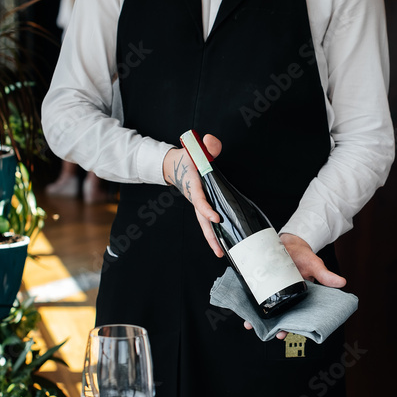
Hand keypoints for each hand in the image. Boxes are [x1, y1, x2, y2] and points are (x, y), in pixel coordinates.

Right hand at [163, 134, 223, 256]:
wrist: (174, 165)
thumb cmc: (187, 158)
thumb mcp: (195, 149)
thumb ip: (207, 145)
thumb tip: (210, 142)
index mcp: (194, 186)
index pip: (201, 200)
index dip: (206, 209)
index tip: (216, 217)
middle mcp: (196, 199)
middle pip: (203, 221)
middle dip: (211, 236)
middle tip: (219, 251)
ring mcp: (198, 204)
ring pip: (205, 224)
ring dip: (212, 239)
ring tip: (221, 253)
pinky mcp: (201, 207)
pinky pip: (207, 222)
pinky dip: (214, 233)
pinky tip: (222, 244)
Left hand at [242, 234, 345, 338]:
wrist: (289, 242)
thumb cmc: (303, 255)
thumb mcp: (314, 264)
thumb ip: (325, 274)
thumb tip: (342, 282)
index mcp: (297, 298)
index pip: (293, 317)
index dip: (288, 327)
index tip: (283, 333)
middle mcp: (283, 297)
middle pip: (276, 316)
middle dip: (270, 325)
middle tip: (265, 331)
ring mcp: (270, 290)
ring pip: (263, 308)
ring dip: (256, 317)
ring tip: (250, 323)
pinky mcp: (260, 282)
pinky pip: (252, 295)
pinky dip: (247, 302)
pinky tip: (241, 307)